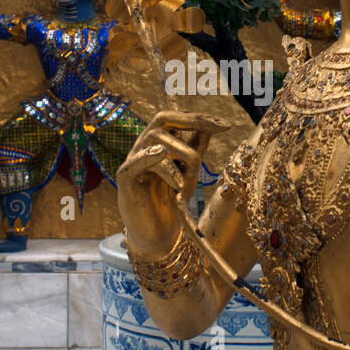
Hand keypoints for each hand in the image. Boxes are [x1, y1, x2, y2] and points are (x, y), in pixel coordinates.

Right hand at [116, 110, 227, 255]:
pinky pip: (135, 162)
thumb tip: (213, 124)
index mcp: (158, 143)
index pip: (173, 119)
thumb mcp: (189, 170)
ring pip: (156, 140)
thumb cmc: (172, 198)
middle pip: (162, 120)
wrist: (158, 232)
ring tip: (183, 183)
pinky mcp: (125, 180)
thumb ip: (197, 147)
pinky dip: (150, 157)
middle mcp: (144, 147)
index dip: (197, 118)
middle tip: (214, 129)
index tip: (223, 124)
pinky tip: (163, 157)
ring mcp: (133, 162)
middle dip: (190, 122)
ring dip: (178, 156)